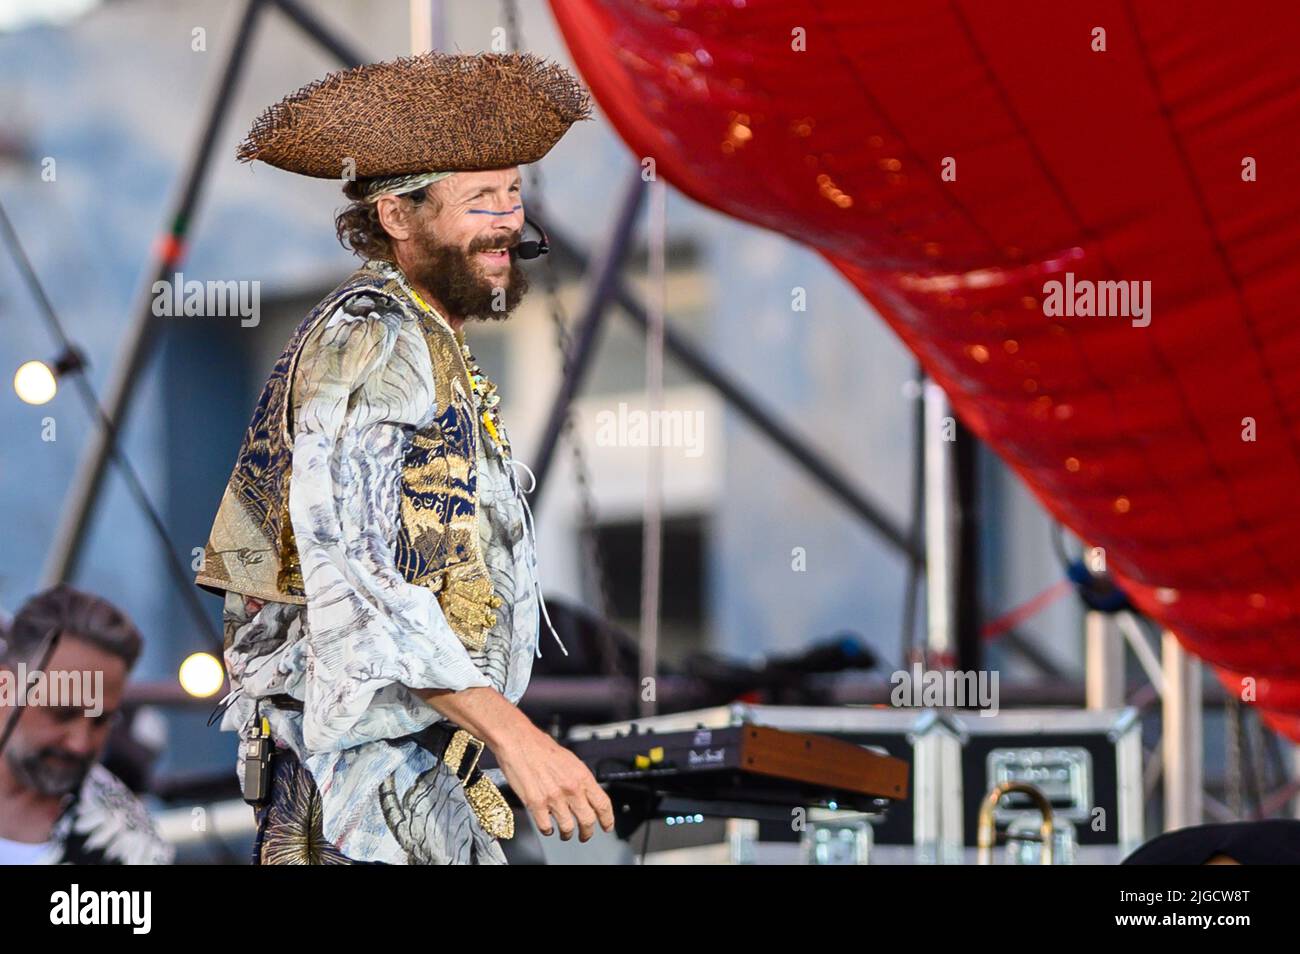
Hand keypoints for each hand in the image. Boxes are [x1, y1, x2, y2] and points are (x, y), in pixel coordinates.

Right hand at [491, 725, 614, 841]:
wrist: (519, 741)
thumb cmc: (541, 747)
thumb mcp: (570, 760)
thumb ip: (580, 779)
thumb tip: (587, 794)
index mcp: (582, 776)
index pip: (603, 804)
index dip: (607, 819)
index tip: (607, 826)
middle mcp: (571, 788)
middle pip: (588, 821)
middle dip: (587, 833)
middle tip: (585, 835)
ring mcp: (554, 798)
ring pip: (568, 828)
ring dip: (567, 834)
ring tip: (564, 833)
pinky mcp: (536, 804)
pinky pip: (546, 826)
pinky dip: (547, 830)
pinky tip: (547, 826)